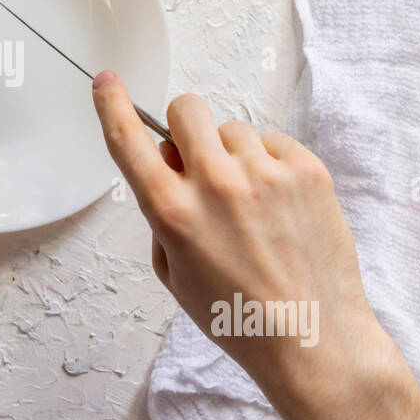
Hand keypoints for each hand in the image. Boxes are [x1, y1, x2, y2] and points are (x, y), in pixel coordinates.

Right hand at [91, 70, 419, 419]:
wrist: (312, 338)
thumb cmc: (239, 317)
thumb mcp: (173, 273)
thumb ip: (160, 214)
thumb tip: (169, 166)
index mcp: (173, 213)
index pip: (129, 140)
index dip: (112, 104)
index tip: (107, 81)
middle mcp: (216, 185)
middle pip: (186, 108)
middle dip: (184, 127)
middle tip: (196, 159)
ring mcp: (265, 173)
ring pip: (232, 128)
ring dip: (231, 154)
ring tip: (249, 203)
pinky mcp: (307, 170)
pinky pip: (273, 142)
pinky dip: (269, 164)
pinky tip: (277, 205)